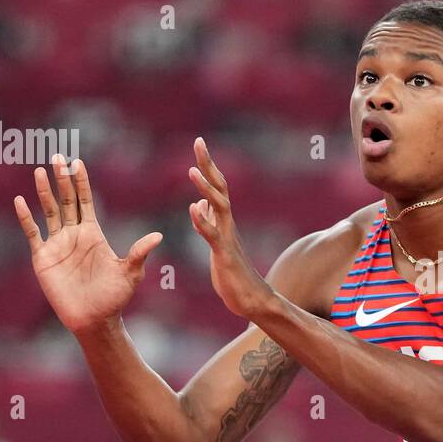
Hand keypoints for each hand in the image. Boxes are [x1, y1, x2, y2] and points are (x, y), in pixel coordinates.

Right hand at [13, 154, 162, 335]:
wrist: (94, 320)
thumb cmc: (114, 298)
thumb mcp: (130, 273)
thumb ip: (139, 252)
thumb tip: (158, 236)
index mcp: (93, 234)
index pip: (86, 202)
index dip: (81, 182)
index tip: (78, 162)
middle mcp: (74, 235)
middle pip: (66, 200)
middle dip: (62, 179)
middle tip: (56, 156)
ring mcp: (57, 245)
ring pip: (49, 211)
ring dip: (44, 192)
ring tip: (39, 171)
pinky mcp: (43, 258)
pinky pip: (33, 233)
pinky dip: (26, 217)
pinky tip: (21, 201)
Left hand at [188, 137, 271, 319]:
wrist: (251, 299)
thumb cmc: (234, 274)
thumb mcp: (217, 243)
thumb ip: (209, 223)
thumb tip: (199, 202)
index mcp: (224, 222)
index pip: (216, 187)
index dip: (207, 165)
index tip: (199, 143)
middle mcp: (228, 225)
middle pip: (219, 188)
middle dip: (208, 165)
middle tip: (199, 142)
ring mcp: (228, 239)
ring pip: (219, 207)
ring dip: (205, 188)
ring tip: (191, 171)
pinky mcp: (225, 255)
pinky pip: (213, 235)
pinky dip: (202, 221)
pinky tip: (193, 208)